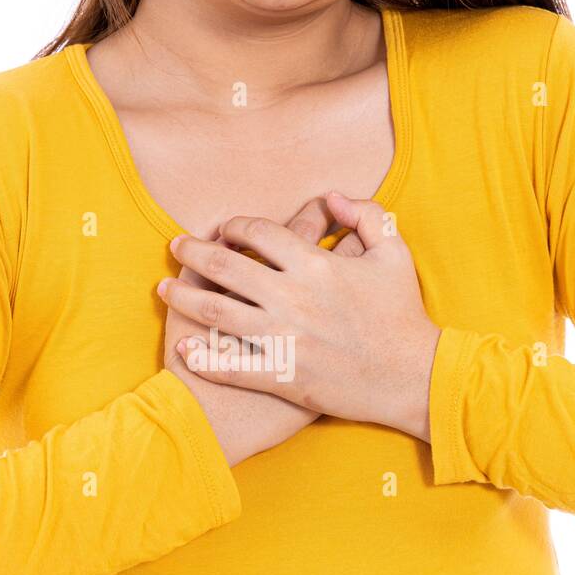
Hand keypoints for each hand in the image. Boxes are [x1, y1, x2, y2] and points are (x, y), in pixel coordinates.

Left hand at [158, 192, 440, 440]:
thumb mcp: (395, 253)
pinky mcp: (282, 376)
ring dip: (182, 296)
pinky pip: (230, 365)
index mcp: (316, 265)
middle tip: (175, 246)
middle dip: (192, 251)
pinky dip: (202, 356)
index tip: (224, 229)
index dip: (234, 226)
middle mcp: (292, 298)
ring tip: (162, 288)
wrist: (412, 378)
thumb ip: (366, 215)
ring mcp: (284, 339)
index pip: (258, 233)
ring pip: (216, 311)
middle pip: (224, 266)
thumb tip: (332, 196)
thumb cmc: (403, 315)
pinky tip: (184, 346)